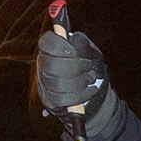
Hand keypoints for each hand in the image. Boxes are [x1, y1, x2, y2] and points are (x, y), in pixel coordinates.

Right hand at [35, 21, 125, 140]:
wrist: (96, 92)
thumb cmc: (90, 68)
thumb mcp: (90, 52)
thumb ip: (82, 44)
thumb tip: (74, 39)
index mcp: (50, 49)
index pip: (45, 43)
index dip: (58, 46)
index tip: (74, 52)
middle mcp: (43, 65)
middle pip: (51, 65)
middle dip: (75, 67)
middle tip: (88, 67)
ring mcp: (44, 84)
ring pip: (58, 83)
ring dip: (80, 81)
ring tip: (89, 79)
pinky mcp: (50, 101)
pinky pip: (64, 98)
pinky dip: (81, 94)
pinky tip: (90, 90)